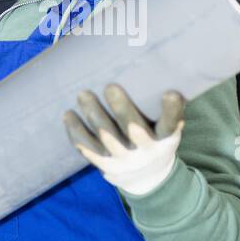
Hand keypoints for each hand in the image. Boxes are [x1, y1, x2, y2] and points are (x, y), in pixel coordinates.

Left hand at [63, 84, 185, 195]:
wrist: (148, 177)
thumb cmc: (156, 138)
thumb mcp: (167, 127)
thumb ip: (163, 106)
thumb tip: (153, 63)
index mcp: (165, 139)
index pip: (171, 124)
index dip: (171, 111)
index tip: (170, 93)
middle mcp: (146, 151)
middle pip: (134, 131)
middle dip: (122, 109)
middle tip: (110, 87)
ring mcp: (124, 159)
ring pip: (106, 138)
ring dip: (93, 115)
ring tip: (83, 94)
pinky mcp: (105, 164)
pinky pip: (88, 148)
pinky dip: (76, 132)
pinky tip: (68, 115)